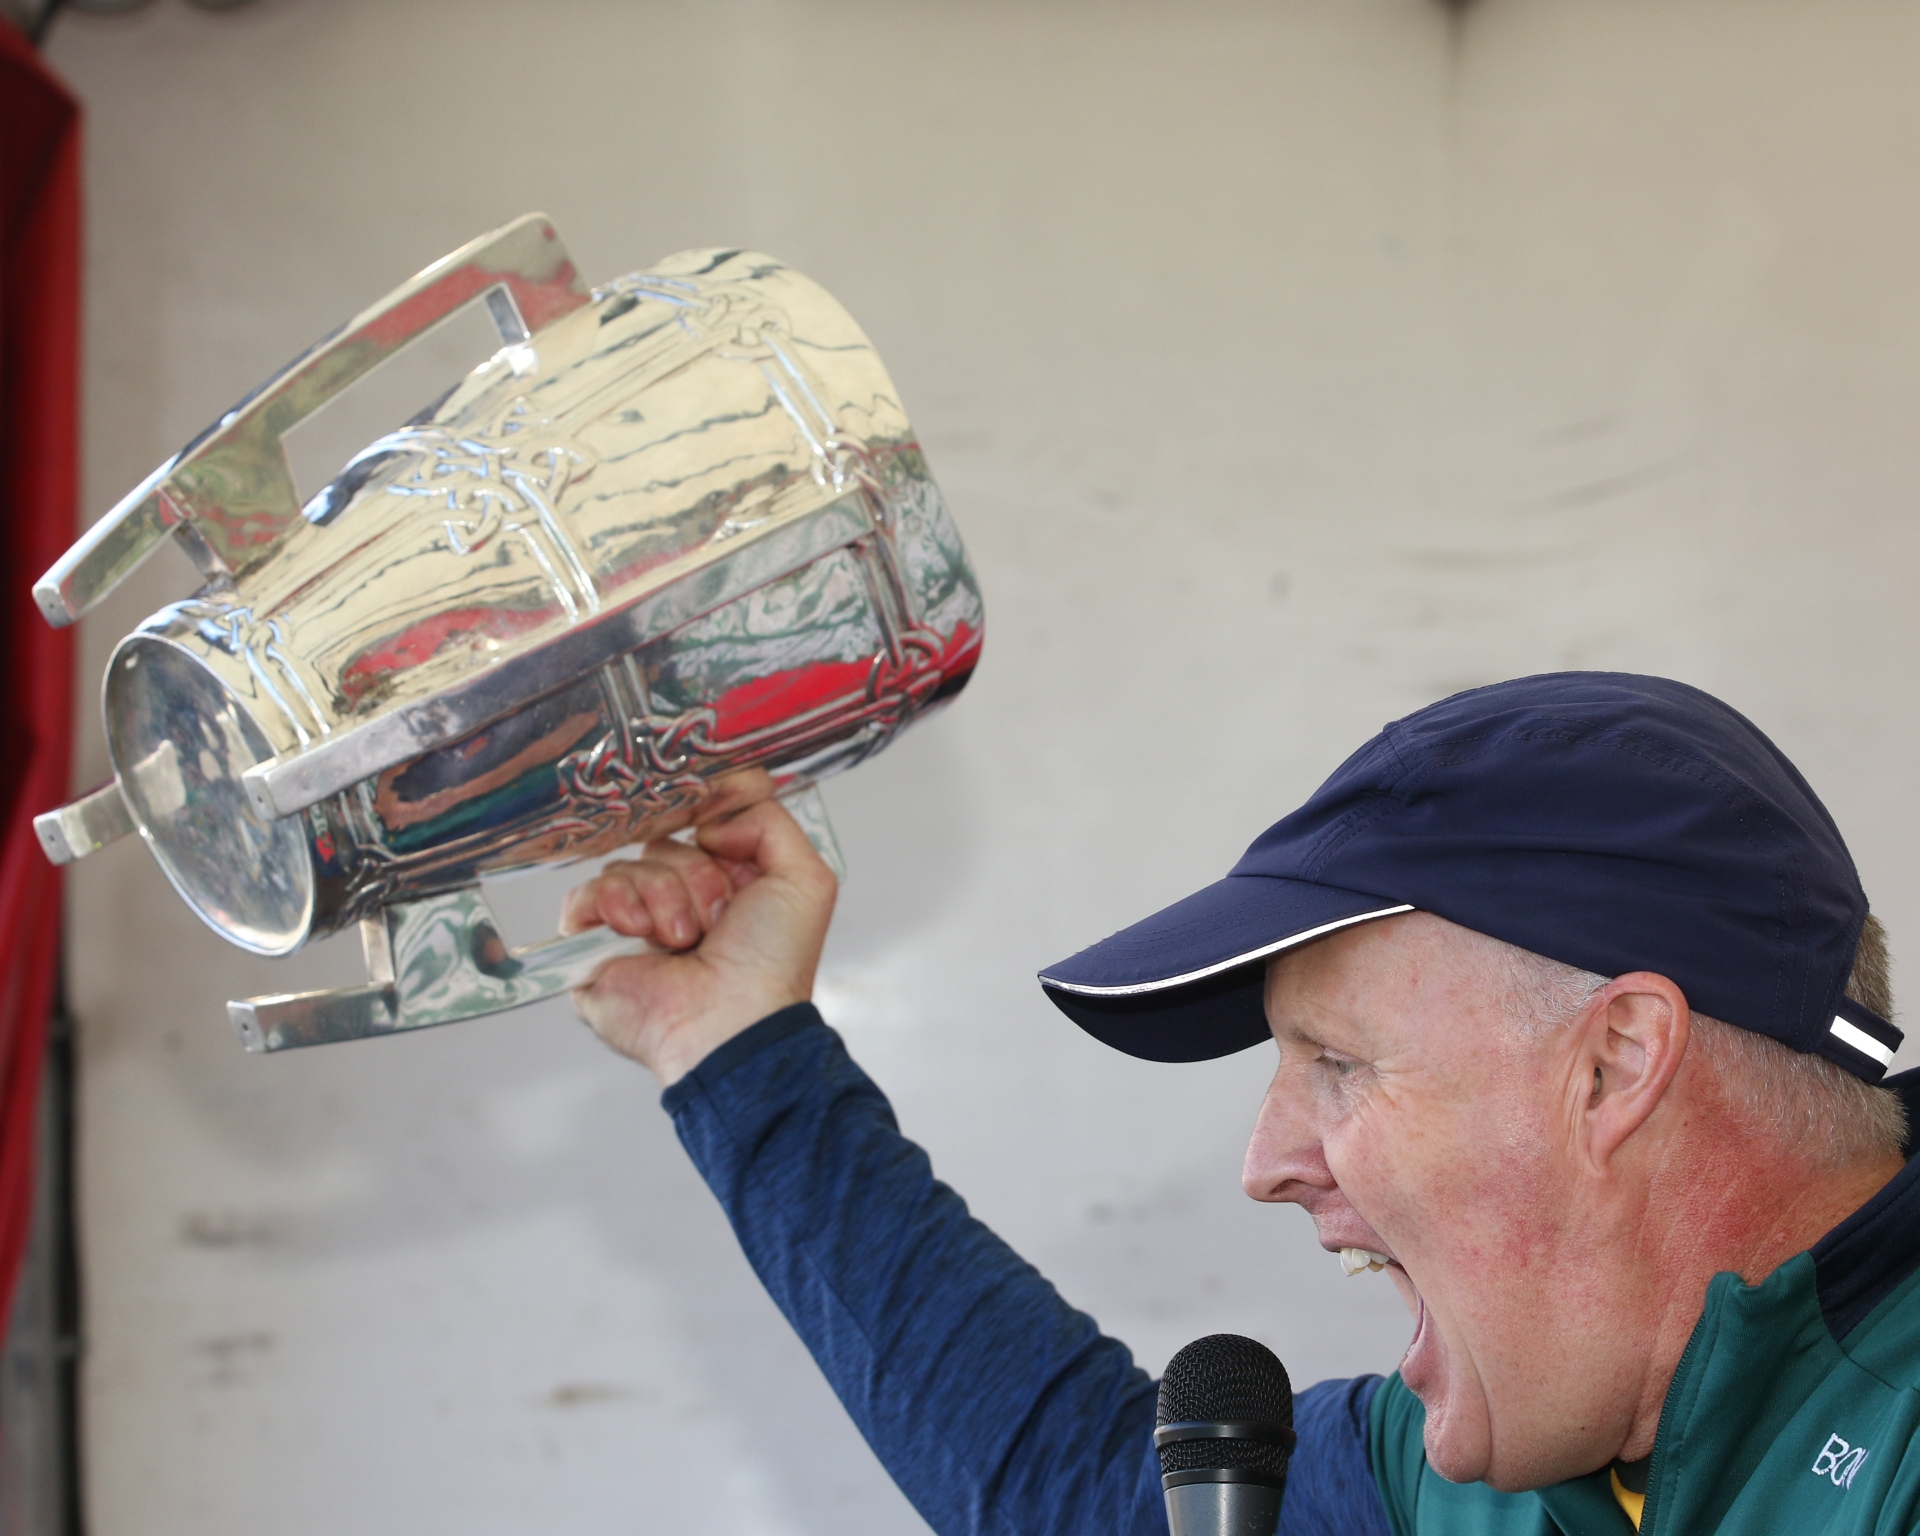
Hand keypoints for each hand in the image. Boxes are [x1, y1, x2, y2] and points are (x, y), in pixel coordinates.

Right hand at [560, 797, 837, 1084]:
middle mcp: (675, 898)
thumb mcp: (804, 879)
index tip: (719, 841)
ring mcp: (630, 922)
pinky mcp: (590, 945)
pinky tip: (641, 933)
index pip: (695, 826)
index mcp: (723, 883)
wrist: (732, 1021)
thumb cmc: (771, 961)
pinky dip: (615, 905)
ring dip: (662, 896)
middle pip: (662, 843)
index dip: (705, 828)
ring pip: (626, 866)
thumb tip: (709, 820)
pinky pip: (584, 896)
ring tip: (683, 940)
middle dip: (694, 874)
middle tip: (714, 919)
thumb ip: (770, 822)